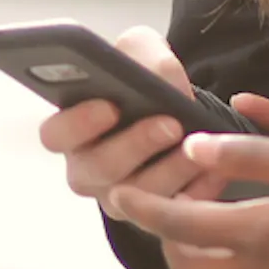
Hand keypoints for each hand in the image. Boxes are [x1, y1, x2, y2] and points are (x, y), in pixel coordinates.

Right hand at [37, 26, 229, 210]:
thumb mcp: (141, 51)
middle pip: (98, 169)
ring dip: (171, 170)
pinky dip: (196, 191)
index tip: (110, 107)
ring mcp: (118, 198)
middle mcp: (87, 169)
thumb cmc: (145, 80)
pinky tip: (214, 170)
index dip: (78, 124)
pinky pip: (172, 214)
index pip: (55, 135)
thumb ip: (143, 54)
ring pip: (138, 196)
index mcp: (70, 130)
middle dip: (136, 146)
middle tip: (169, 124)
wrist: (177, 111)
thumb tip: (161, 78)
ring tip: (198, 149)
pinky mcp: (153, 217)